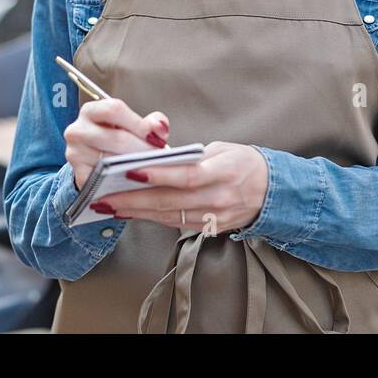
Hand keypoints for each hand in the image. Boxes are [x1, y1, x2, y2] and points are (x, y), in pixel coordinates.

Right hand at [63, 97, 168, 190]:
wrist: (97, 161)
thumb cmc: (118, 138)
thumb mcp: (133, 125)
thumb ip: (151, 123)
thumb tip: (160, 129)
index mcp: (91, 111)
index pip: (114, 110)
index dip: (139, 124)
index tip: (157, 137)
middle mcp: (78, 130)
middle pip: (116, 138)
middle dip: (143, 149)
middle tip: (160, 158)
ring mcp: (76, 154)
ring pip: (112, 161)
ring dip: (136, 166)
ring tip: (152, 168)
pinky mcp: (79, 176)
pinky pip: (106, 180)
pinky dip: (124, 181)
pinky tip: (137, 180)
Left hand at [94, 141, 268, 234]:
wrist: (272, 191)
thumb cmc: (245, 164)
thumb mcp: (223, 150)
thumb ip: (192, 157)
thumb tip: (158, 160)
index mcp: (223, 173)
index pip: (186, 175)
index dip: (158, 175)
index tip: (131, 172)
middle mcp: (218, 198)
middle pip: (170, 200)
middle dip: (134, 199)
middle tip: (105, 196)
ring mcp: (213, 217)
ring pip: (169, 215)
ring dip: (137, 211)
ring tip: (110, 205)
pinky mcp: (209, 228)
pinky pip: (175, 223)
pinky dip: (151, 217)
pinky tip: (132, 212)